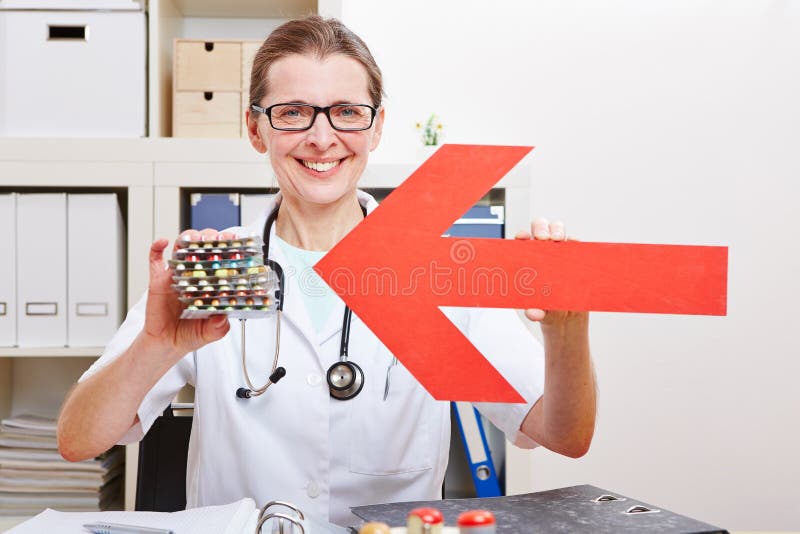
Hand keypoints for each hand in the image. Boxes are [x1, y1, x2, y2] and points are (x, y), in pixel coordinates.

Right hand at [143, 229, 234, 358]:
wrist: (166, 343)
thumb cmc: (189, 335)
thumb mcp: (210, 334)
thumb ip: (218, 328)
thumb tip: (222, 319)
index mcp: (211, 285)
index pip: (223, 262)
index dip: (230, 251)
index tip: (237, 244)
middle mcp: (195, 276)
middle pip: (204, 249)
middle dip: (211, 239)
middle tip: (217, 240)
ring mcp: (177, 276)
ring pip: (183, 248)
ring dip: (190, 239)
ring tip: (196, 239)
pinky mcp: (159, 280)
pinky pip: (156, 260)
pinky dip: (157, 248)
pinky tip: (163, 242)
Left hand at [514, 217, 586, 325]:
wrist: (566, 317)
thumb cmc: (545, 308)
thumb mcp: (539, 312)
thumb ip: (535, 312)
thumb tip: (533, 313)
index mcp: (527, 260)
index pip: (522, 241)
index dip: (522, 235)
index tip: (523, 238)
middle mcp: (542, 251)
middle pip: (540, 228)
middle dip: (541, 228)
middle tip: (543, 239)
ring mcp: (560, 252)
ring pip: (558, 229)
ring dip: (557, 230)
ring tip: (558, 240)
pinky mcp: (575, 256)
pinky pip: (576, 243)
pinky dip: (575, 241)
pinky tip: (575, 244)